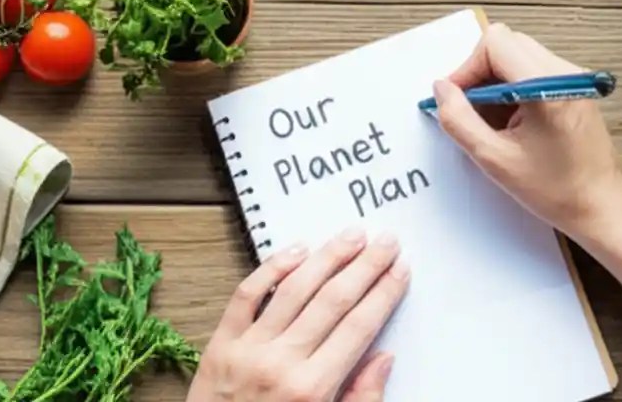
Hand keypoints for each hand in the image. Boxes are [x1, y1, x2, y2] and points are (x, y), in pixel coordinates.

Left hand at [186, 230, 408, 401]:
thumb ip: (360, 400)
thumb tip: (383, 358)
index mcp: (312, 390)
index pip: (359, 327)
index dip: (384, 293)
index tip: (400, 269)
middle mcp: (281, 363)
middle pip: (333, 300)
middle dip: (365, 266)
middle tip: (386, 241)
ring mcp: (248, 349)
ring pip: (294, 289)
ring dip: (327, 257)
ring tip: (351, 236)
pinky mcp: (221, 343)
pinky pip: (247, 294)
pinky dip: (271, 268)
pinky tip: (296, 250)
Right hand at [432, 24, 621, 239]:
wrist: (600, 205)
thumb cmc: (555, 190)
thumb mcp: (493, 159)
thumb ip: (459, 120)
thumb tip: (441, 90)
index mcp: (546, 86)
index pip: (494, 43)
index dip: (466, 68)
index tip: (456, 99)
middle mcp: (564, 73)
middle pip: (506, 43)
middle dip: (479, 73)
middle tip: (470, 110)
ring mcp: (572, 78)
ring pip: (517, 55)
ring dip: (495, 82)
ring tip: (494, 122)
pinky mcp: (573, 87)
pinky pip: (532, 70)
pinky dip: (512, 88)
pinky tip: (512, 122)